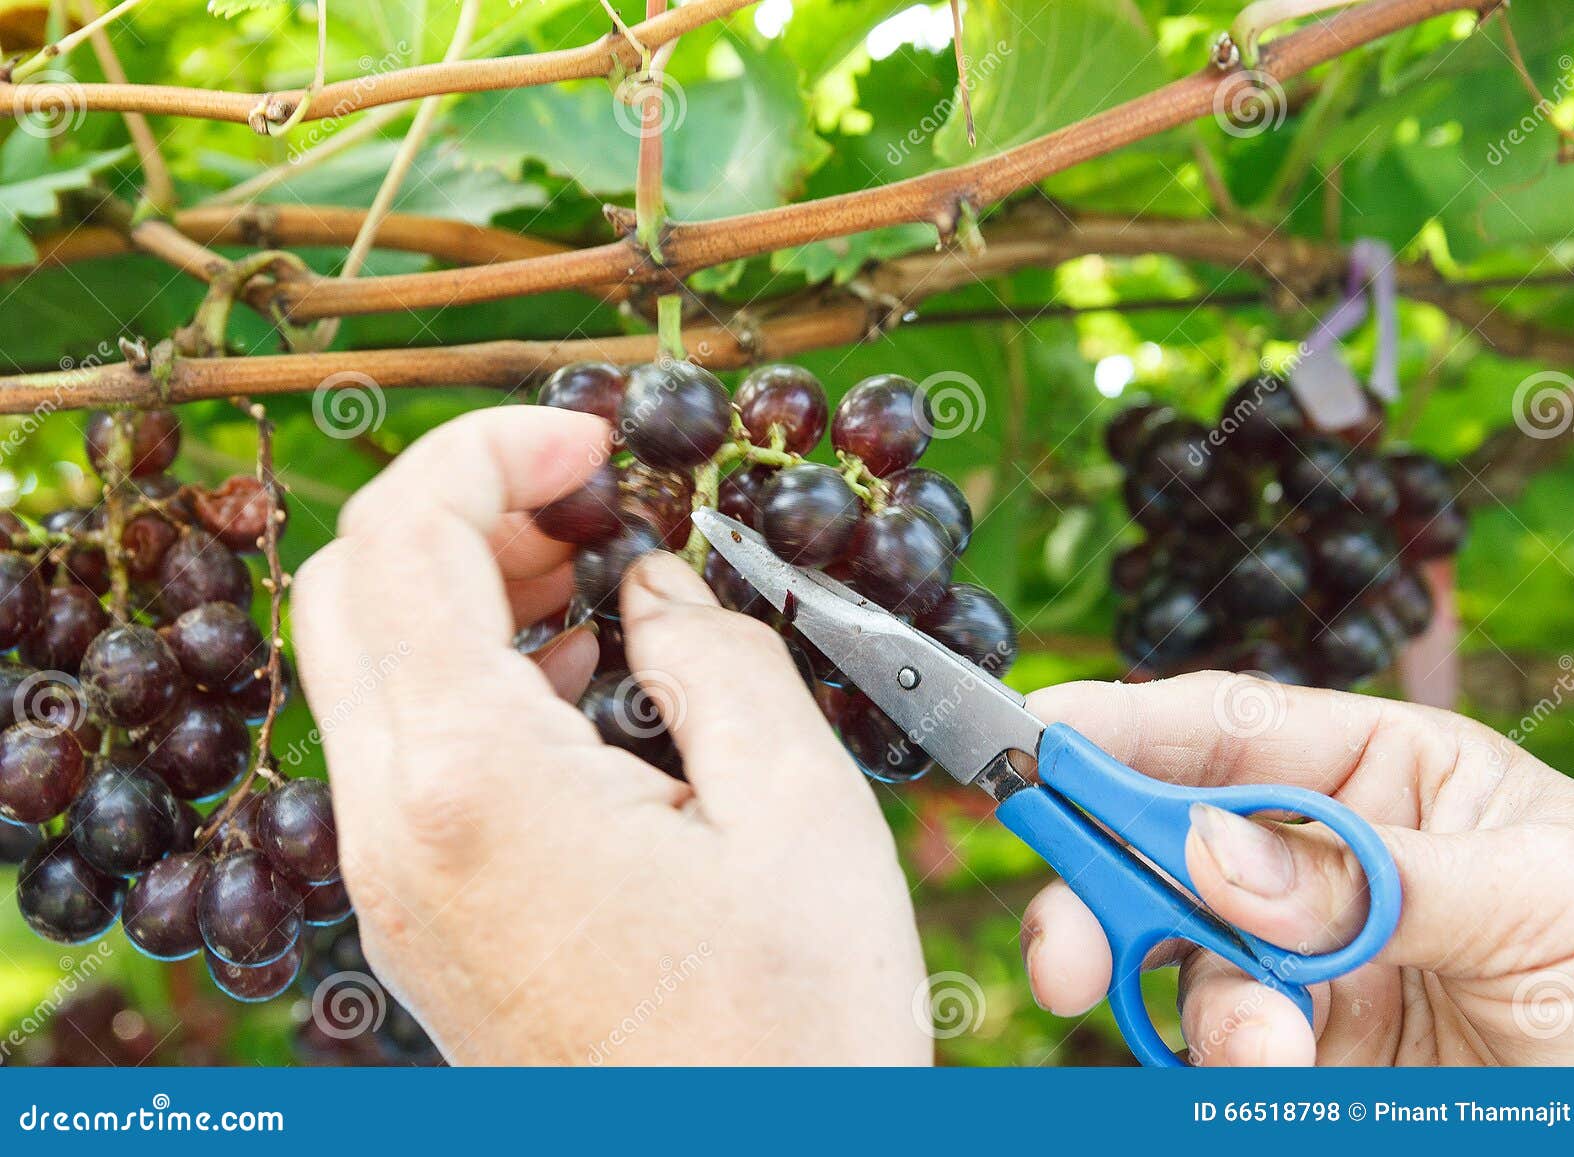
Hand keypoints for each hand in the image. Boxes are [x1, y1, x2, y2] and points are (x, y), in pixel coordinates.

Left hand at [292, 407, 928, 1064]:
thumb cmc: (792, 1034)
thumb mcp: (797, 815)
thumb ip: (719, 658)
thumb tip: (658, 582)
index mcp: (476, 784)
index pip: (402, 539)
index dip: (490, 449)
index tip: (595, 438)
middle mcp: (400, 831)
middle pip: (350, 590)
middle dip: (464, 511)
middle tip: (592, 505)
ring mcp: (396, 884)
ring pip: (367, 670)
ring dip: (465, 592)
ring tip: (597, 588)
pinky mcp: (422, 920)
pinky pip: (404, 754)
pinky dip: (471, 680)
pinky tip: (581, 688)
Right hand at [1019, 672, 1573, 1064]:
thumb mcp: (1537, 894)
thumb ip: (1372, 873)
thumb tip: (1208, 851)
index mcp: (1384, 775)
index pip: (1228, 730)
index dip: (1123, 728)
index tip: (1038, 740)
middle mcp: (1326, 860)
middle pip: (1167, 847)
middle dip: (1105, 890)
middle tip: (1064, 950)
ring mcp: (1311, 961)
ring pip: (1186, 961)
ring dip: (1202, 1006)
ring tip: (1267, 1052)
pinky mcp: (1312, 1054)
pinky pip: (1221, 1048)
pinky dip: (1226, 1064)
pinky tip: (1276, 1077)